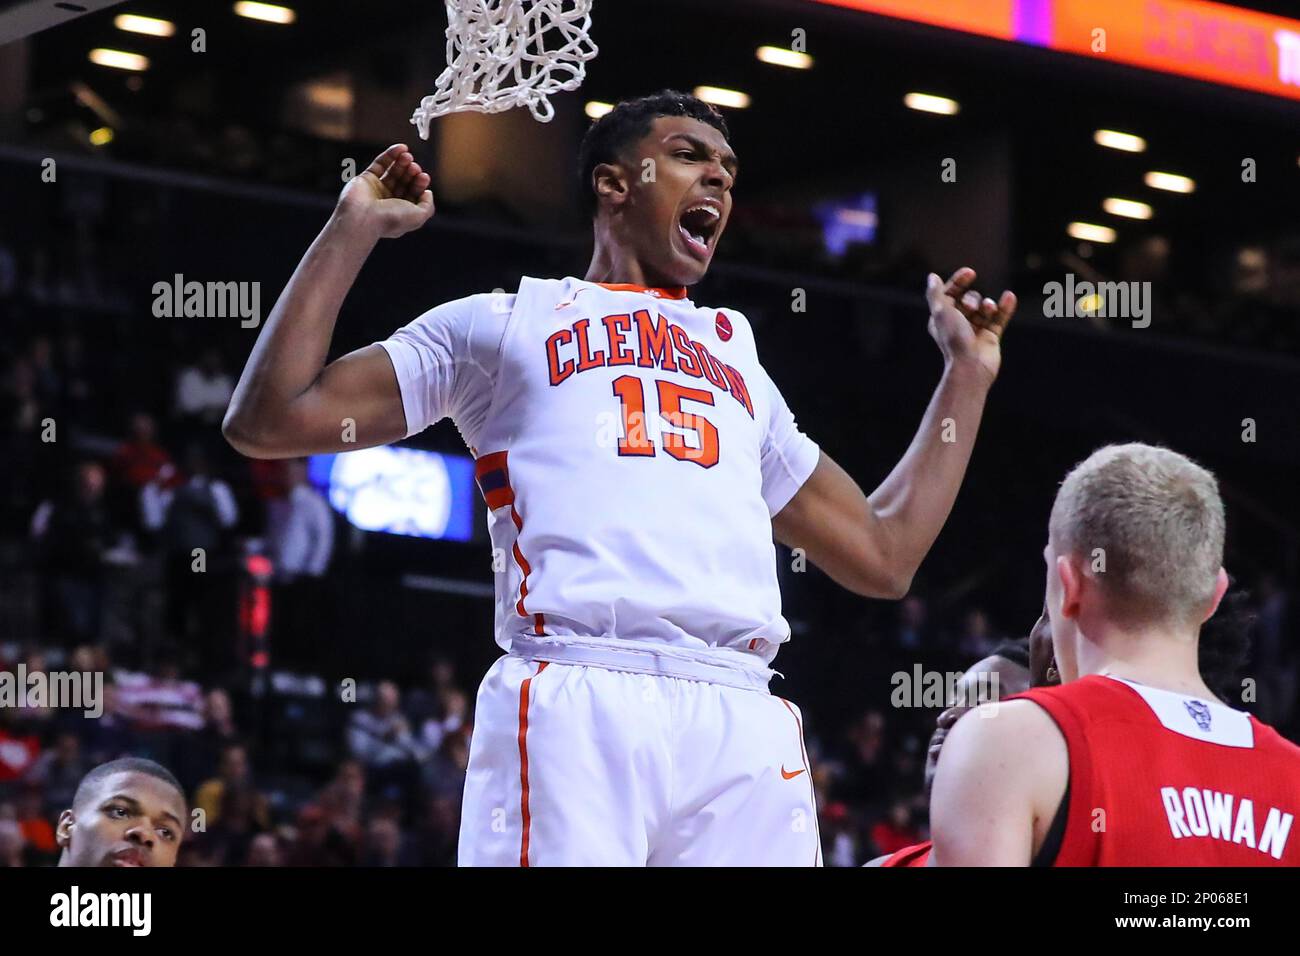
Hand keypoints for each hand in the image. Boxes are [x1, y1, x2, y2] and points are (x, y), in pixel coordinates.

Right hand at [336, 144, 434, 239]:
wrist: (363, 218)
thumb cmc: (391, 219)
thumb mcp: (419, 216)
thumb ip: (428, 206)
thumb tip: (428, 193)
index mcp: (401, 212)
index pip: (414, 194)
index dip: (420, 184)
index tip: (424, 176)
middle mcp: (389, 202)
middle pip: (405, 182)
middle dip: (412, 172)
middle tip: (415, 167)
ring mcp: (377, 189)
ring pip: (393, 172)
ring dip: (403, 162)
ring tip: (409, 156)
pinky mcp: (366, 178)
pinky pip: (380, 163)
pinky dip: (391, 154)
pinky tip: (401, 148)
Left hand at [925, 268, 1015, 383]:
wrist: (971, 366)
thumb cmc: (953, 339)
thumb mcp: (941, 312)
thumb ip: (935, 294)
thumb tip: (932, 277)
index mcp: (942, 319)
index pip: (950, 294)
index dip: (958, 281)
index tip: (970, 273)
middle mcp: (957, 324)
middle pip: (969, 300)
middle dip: (972, 299)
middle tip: (971, 307)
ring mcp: (975, 331)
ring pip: (984, 308)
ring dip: (987, 305)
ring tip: (988, 309)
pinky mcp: (990, 337)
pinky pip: (999, 318)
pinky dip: (1005, 307)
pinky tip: (1009, 296)